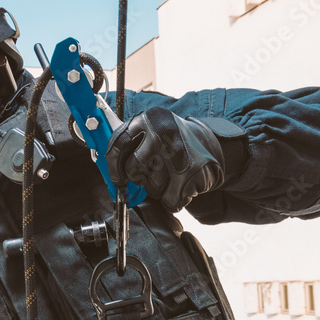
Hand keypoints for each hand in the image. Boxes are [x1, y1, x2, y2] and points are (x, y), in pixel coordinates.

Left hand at [105, 108, 224, 210]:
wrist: (209, 144)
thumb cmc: (171, 142)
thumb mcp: (150, 131)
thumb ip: (130, 145)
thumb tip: (110, 171)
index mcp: (148, 118)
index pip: (119, 144)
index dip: (114, 166)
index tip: (117, 178)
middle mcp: (163, 132)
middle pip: (134, 170)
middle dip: (140, 178)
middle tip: (153, 172)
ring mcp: (180, 152)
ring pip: (153, 188)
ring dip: (159, 188)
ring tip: (171, 174)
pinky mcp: (194, 172)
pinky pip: (171, 200)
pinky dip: (174, 199)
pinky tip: (181, 184)